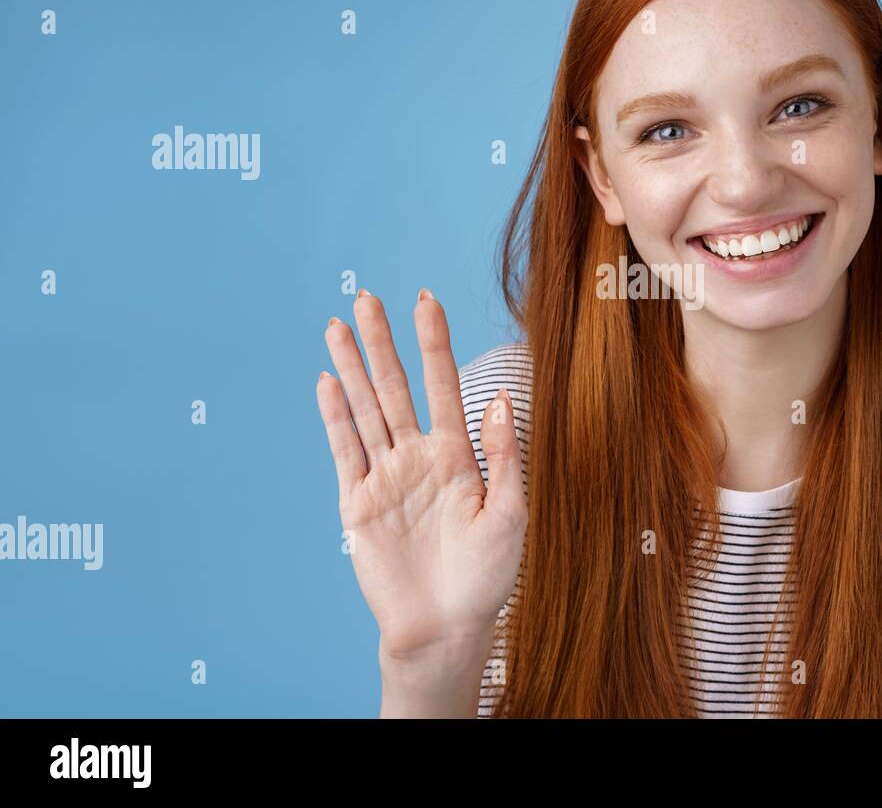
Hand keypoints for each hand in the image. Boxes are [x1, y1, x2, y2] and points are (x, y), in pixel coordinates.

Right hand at [315, 288, 526, 659]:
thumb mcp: (510, 513)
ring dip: (352, 368)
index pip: (443, 385)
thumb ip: (504, 455)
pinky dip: (335, 416)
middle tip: (367, 297)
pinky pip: (345, 450)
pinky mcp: (359, 503)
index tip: (426, 299)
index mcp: (458, 456)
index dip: (434, 342)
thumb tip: (499, 397)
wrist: (445, 627)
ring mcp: (386, 477)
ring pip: (366, 410)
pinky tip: (328, 382)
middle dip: (382, 343)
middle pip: (396, 388)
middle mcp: (419, 458)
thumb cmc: (486, 577)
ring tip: (338, 325)